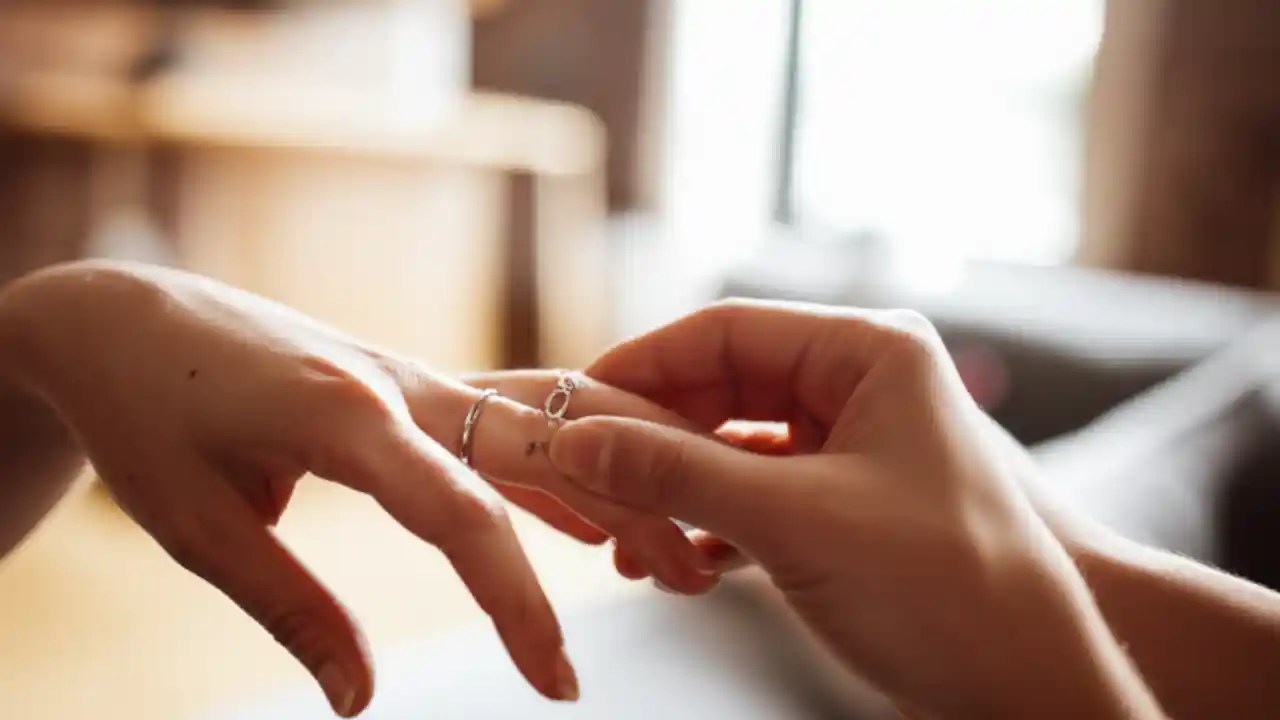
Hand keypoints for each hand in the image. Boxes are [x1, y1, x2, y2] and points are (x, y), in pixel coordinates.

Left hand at [0, 262, 709, 715]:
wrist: (123, 313)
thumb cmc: (145, 413)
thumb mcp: (198, 526)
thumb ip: (291, 609)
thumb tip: (360, 702)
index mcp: (346, 412)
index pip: (464, 515)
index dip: (519, 603)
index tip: (558, 681)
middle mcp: (401, 382)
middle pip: (548, 444)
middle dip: (632, 508)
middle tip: (695, 578)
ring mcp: (413, 375)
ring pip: (546, 420)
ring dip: (617, 475)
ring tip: (678, 541)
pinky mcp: (410, 383)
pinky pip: (507, 421)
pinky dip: (563, 466)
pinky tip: (598, 518)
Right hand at [547, 300, 1162, 717]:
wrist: (1030, 690)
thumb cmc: (942, 589)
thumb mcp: (795, 521)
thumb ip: (678, 473)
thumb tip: (576, 438)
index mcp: (871, 350)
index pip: (726, 329)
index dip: (641, 364)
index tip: (573, 405)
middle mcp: (866, 382)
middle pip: (726, 384)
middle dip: (656, 437)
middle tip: (590, 482)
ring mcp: (861, 442)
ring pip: (738, 442)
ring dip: (680, 487)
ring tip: (629, 542)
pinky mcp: (852, 500)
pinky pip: (762, 489)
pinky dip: (716, 520)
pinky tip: (679, 564)